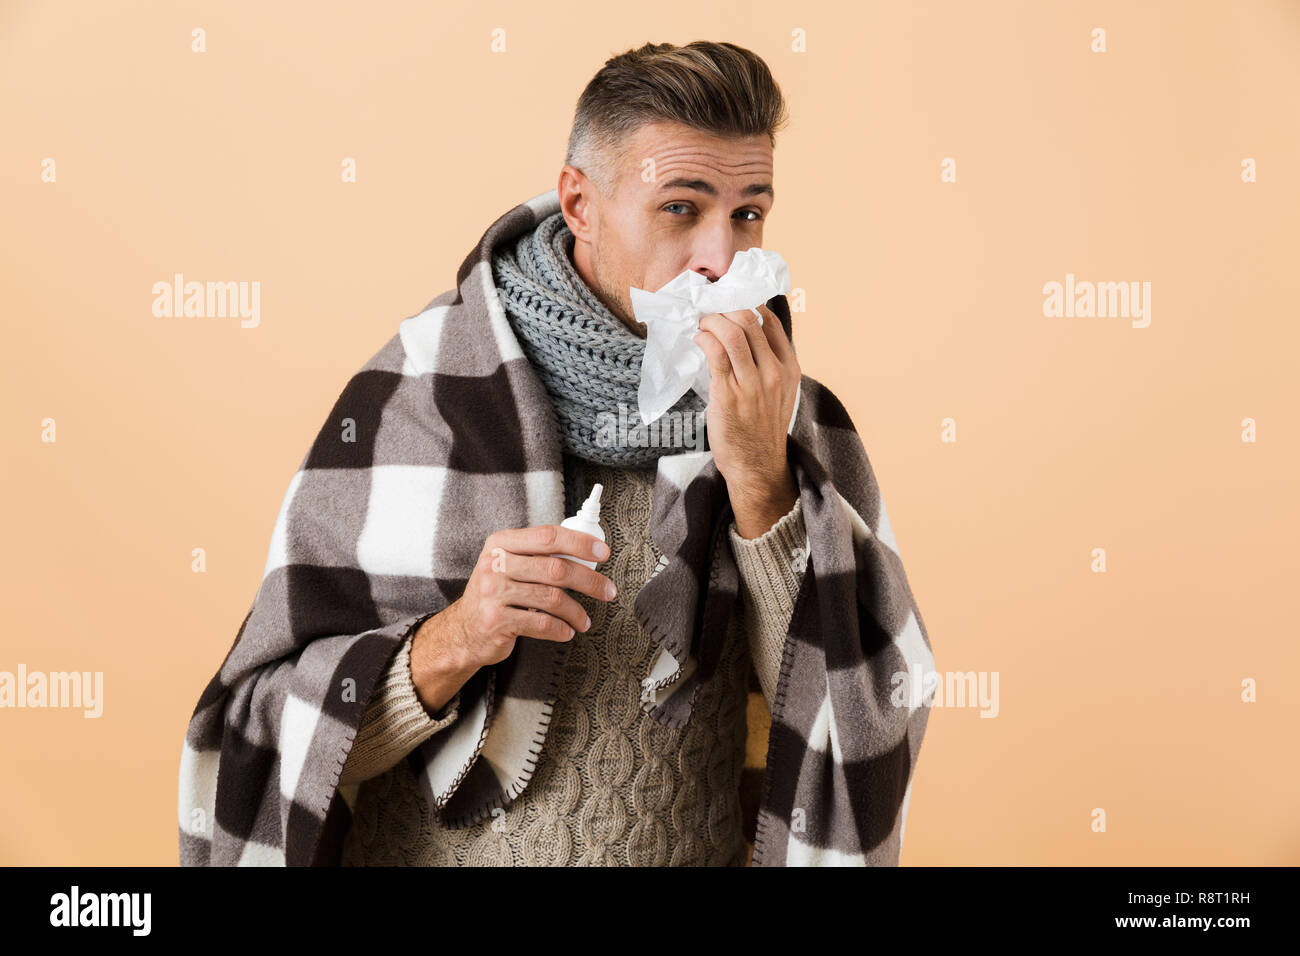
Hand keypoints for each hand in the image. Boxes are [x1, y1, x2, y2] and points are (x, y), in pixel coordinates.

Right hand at [409, 524, 614, 712]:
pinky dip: (561, 629)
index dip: (580, 543)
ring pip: (552, 598)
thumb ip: (539, 556)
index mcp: (501, 543)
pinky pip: (541, 624)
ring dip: (577, 612)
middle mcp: (495, 564)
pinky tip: (567, 631)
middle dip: (589, 581)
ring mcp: (494, 593)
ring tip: (584, 620)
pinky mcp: (496, 621)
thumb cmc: (496, 594)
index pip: (548, 536)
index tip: (602, 552)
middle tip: (607, 590)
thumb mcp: (508, 565)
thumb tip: (587, 555)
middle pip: (555, 568)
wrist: (463, 630)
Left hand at [693, 303, 800, 537]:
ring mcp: (752, 384)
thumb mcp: (780, 393)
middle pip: (749, 320)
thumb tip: (745, 335)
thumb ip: (770, 365)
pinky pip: (715, 353)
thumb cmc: (762, 429)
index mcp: (790, 368)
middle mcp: (774, 373)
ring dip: (711, 321)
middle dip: (724, 308)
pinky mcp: (729, 394)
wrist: (757, 466)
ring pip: (732, 332)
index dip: (746, 304)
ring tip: (702, 324)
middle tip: (710, 311)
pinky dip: (704, 339)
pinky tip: (698, 340)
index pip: (770, 321)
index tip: (729, 303)